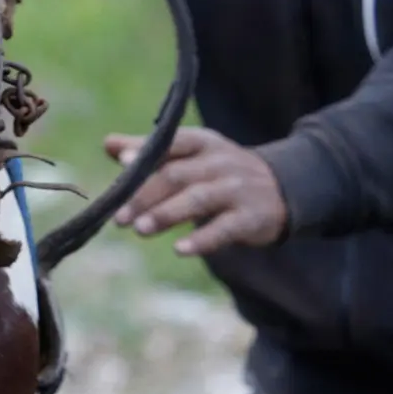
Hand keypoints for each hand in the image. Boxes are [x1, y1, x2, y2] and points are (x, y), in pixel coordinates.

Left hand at [102, 128, 288, 257]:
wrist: (283, 188)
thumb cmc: (221, 173)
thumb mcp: (192, 156)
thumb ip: (151, 151)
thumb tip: (109, 144)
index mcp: (202, 143)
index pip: (172, 143)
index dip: (147, 153)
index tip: (121, 164)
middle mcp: (220, 162)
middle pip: (177, 176)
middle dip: (145, 195)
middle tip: (118, 217)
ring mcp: (237, 189)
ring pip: (198, 199)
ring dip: (166, 214)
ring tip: (139, 229)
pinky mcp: (251, 217)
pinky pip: (224, 229)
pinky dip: (202, 240)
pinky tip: (180, 250)